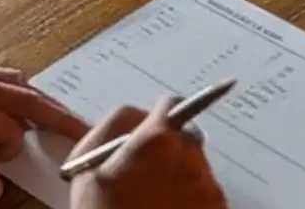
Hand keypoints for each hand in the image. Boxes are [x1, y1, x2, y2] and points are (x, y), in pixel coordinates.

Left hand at [0, 53, 88, 201]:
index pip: (8, 134)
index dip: (1, 155)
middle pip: (31, 101)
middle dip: (61, 119)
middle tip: (87, 132)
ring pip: (25, 86)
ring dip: (48, 104)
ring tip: (69, 120)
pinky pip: (11, 76)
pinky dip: (29, 90)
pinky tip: (32, 100)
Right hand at [70, 97, 226, 208]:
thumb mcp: (87, 166)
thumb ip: (113, 126)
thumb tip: (137, 114)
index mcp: (157, 140)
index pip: (171, 106)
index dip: (158, 115)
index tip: (151, 128)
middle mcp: (189, 157)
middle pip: (186, 135)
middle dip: (169, 145)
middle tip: (147, 168)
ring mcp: (206, 184)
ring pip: (196, 163)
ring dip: (180, 171)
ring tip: (154, 196)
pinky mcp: (217, 206)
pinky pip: (205, 190)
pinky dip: (190, 195)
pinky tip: (168, 208)